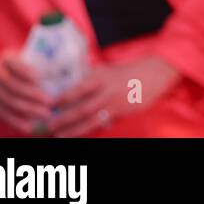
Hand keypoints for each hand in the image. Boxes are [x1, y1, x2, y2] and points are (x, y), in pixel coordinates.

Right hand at [0, 51, 51, 134]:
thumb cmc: (10, 64)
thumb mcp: (18, 56)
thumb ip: (34, 61)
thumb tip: (60, 72)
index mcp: (5, 59)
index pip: (16, 65)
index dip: (28, 73)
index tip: (43, 79)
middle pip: (14, 87)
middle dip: (33, 96)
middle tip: (51, 102)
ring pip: (9, 102)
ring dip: (28, 110)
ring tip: (46, 115)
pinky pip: (2, 114)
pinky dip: (16, 121)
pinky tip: (30, 127)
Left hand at [47, 55, 179, 137]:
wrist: (155, 72)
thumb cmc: (126, 71)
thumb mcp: (106, 69)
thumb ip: (88, 78)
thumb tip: (66, 88)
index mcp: (101, 76)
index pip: (78, 88)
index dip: (62, 98)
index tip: (48, 105)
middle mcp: (107, 90)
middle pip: (81, 107)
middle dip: (63, 118)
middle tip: (49, 125)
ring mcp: (116, 102)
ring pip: (91, 119)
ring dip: (74, 129)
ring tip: (60, 135)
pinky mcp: (124, 111)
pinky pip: (103, 123)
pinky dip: (90, 129)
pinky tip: (80, 134)